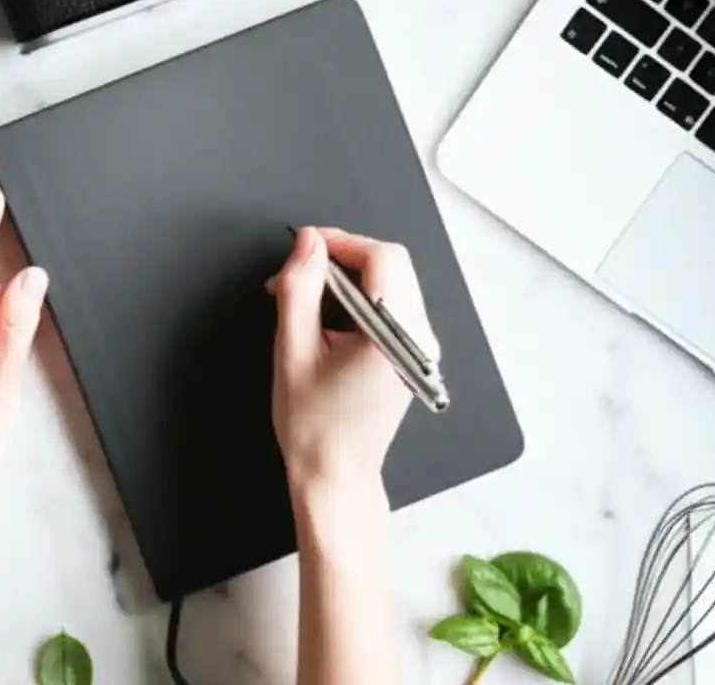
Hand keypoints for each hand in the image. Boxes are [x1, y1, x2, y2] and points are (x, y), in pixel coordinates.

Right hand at [268, 227, 437, 490]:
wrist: (336, 475)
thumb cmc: (313, 428)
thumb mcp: (292, 351)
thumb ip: (299, 289)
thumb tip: (308, 243)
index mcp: (392, 337)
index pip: (383, 258)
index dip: (343, 241)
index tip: (308, 246)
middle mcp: (418, 339)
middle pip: (394, 263)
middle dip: (345, 256)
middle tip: (301, 272)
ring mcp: (421, 347)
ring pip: (395, 281)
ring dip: (352, 277)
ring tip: (307, 298)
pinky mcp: (414, 354)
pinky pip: (394, 305)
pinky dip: (362, 298)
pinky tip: (328, 318)